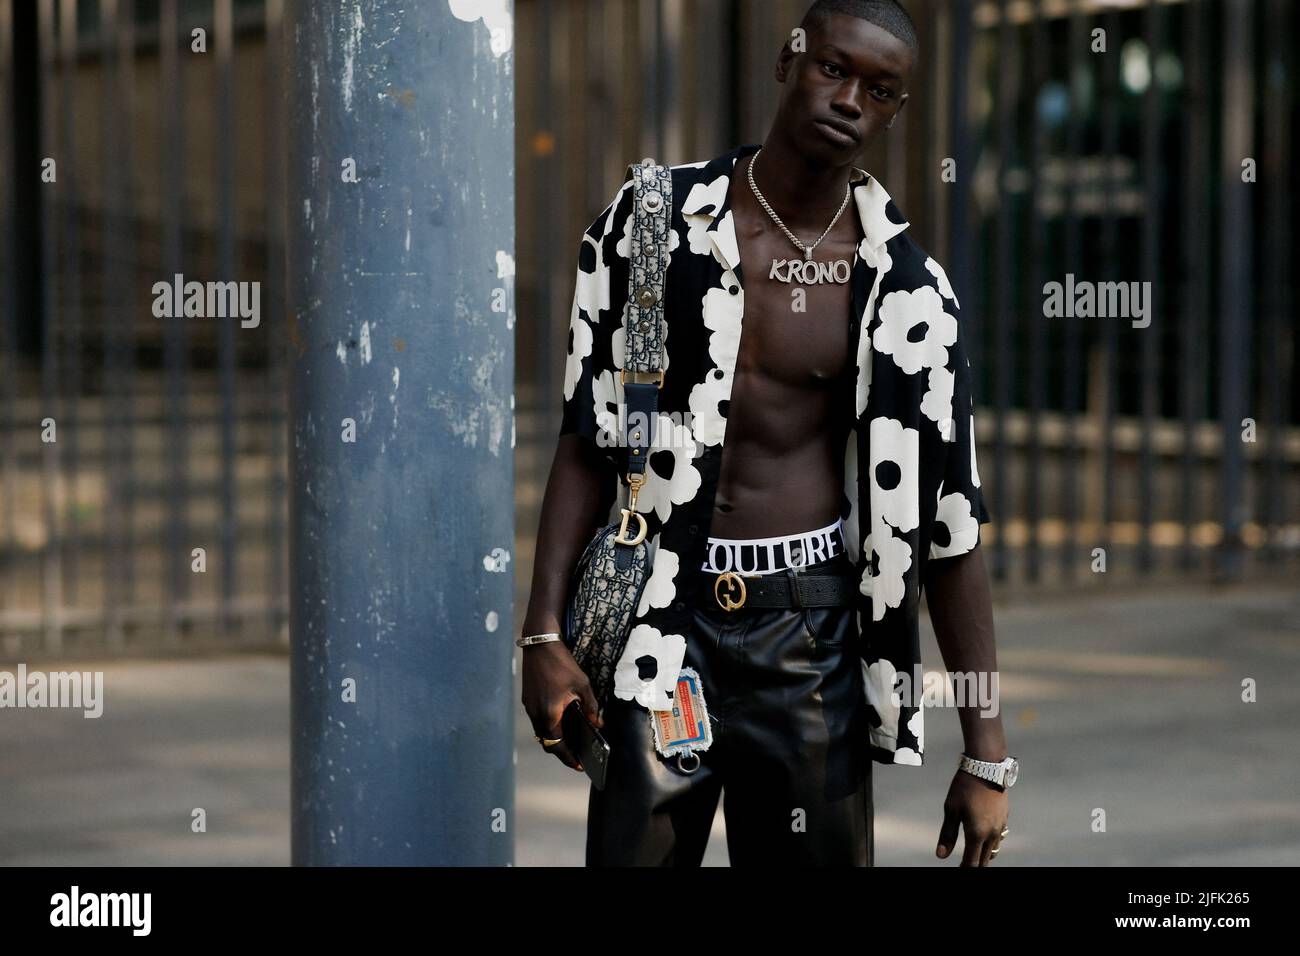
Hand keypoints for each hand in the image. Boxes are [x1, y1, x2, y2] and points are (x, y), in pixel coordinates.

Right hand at [520, 641, 603, 771]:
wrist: (540, 645)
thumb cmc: (562, 664)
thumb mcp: (582, 685)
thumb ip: (591, 708)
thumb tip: (598, 725)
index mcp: (549, 715)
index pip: (557, 746)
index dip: (569, 758)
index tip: (580, 766)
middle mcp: (536, 714)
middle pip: (547, 742)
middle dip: (562, 751)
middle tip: (577, 756)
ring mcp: (529, 707)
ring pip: (541, 732)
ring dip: (554, 738)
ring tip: (571, 741)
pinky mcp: (527, 699)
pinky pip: (538, 720)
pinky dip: (548, 726)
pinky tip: (561, 721)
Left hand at [935, 769, 1008, 865]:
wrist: (987, 767)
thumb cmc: (965, 787)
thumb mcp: (951, 809)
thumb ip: (947, 834)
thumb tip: (941, 856)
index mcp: (977, 834)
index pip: (972, 863)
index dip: (964, 869)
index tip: (957, 869)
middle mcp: (992, 833)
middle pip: (984, 860)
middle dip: (974, 865)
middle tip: (964, 865)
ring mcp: (1001, 826)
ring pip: (993, 850)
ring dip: (984, 855)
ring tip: (973, 854)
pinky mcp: (1005, 817)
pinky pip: (999, 838)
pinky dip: (991, 843)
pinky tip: (984, 838)